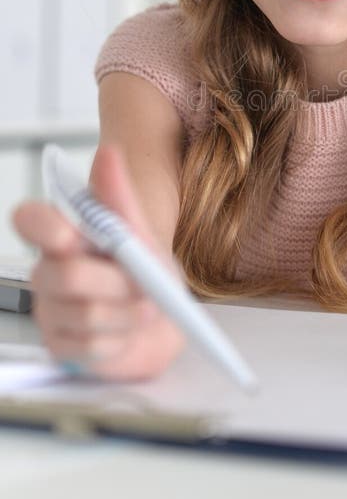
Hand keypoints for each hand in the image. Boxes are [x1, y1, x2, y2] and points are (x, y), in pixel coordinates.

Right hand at [11, 145, 185, 381]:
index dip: (44, 226)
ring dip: (127, 313)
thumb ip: (119, 196)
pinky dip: (120, 339)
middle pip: (68, 275)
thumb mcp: (138, 232)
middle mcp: (49, 272)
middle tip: (146, 285)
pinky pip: (90, 346)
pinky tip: (125, 332)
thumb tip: (109, 152)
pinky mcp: (61, 346)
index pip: (30, 221)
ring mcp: (51, 311)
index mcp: (62, 237)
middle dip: (118, 283)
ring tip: (144, 308)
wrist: (164, 317)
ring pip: (86, 313)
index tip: (72, 236)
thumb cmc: (145, 271)